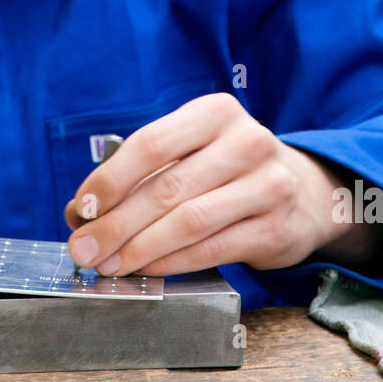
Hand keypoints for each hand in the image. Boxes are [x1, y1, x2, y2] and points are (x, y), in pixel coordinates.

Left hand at [63, 93, 363, 276]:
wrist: (302, 192)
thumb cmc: (226, 170)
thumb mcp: (189, 154)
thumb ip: (138, 176)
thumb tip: (80, 214)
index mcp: (216, 113)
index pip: (152, 144)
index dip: (111, 179)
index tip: (82, 207)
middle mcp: (247, 141)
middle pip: (167, 188)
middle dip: (116, 224)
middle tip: (85, 249)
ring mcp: (268, 185)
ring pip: (189, 222)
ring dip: (140, 249)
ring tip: (110, 264)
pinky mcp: (276, 228)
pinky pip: (211, 249)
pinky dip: (171, 262)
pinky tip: (146, 269)